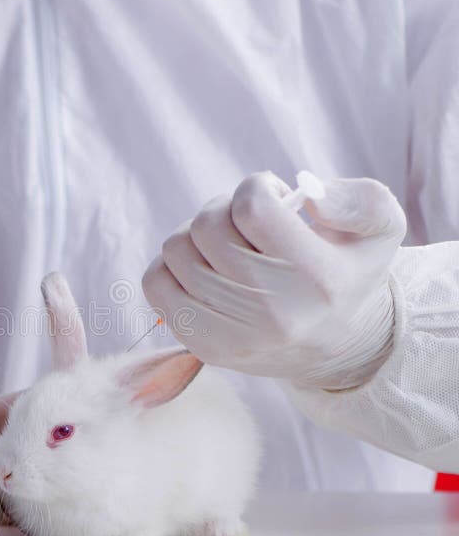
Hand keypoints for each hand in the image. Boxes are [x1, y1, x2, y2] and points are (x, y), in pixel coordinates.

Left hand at [143, 172, 405, 389]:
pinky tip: (203, 268)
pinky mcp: (201, 345)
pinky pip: (155, 284)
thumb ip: (358, 200)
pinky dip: (171, 265)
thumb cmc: (346, 274)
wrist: (334, 348)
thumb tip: (304, 194)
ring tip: (225, 246)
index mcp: (318, 280)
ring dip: (195, 235)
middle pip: (207, 226)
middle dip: (223, 209)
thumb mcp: (380, 230)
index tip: (272, 198)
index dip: (256, 188)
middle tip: (245, 223)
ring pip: (175, 250)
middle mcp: (273, 313)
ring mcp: (232, 335)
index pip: (252, 209)